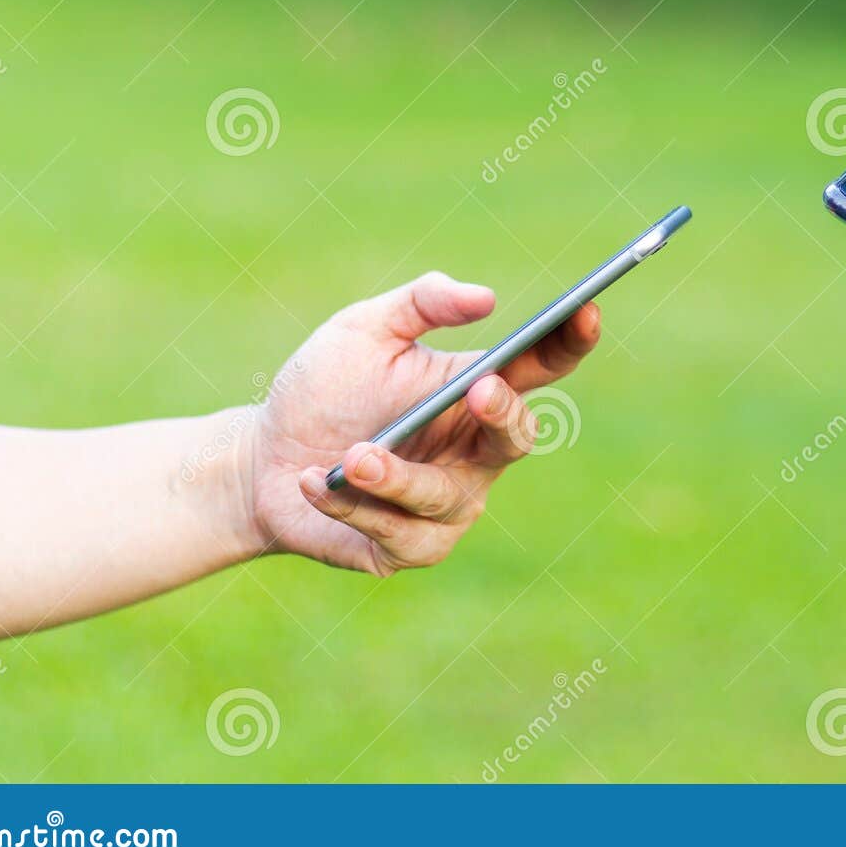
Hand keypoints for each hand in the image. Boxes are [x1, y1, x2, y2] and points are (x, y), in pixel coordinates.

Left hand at [239, 271, 599, 574]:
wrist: (262, 460)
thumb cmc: (324, 390)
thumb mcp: (363, 330)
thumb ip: (421, 303)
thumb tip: (486, 298)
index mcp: (478, 392)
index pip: (540, 367)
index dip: (570, 341)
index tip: (584, 310)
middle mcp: (476, 452)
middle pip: (517, 438)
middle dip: (505, 414)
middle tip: (480, 389)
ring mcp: (450, 506)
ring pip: (444, 496)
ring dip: (395, 475)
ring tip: (351, 455)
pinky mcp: (411, 548)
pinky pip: (397, 534)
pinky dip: (351, 506)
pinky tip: (314, 481)